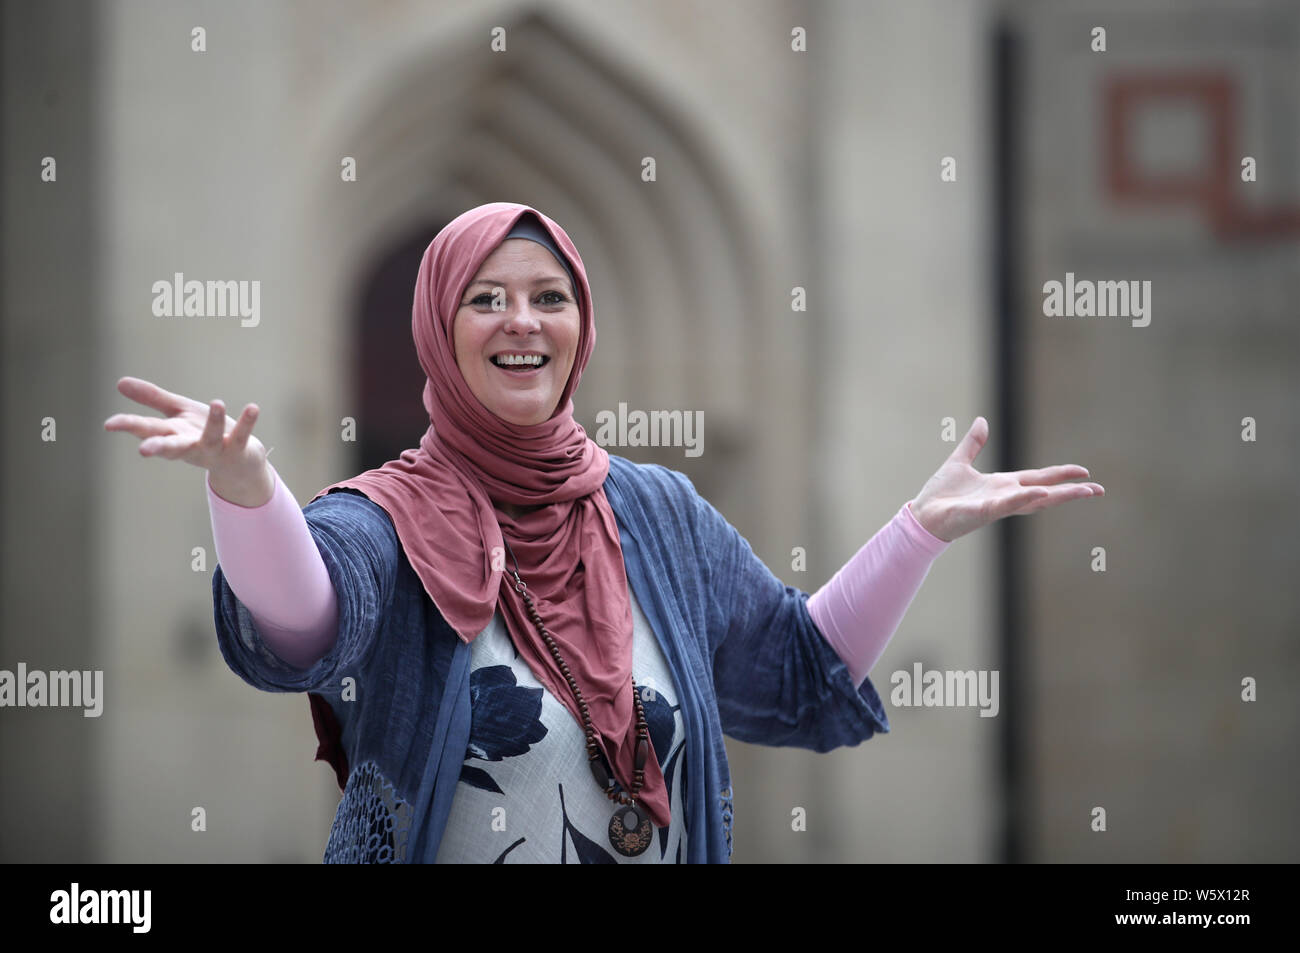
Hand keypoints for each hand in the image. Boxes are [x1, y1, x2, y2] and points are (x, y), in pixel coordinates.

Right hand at [104, 376, 270, 499]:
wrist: (239, 464)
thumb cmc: (202, 434)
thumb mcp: (177, 413)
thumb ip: (151, 399)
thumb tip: (119, 382)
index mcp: (172, 435)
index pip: (146, 430)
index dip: (128, 426)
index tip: (109, 424)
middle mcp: (190, 446)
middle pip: (171, 446)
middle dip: (158, 448)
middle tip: (143, 451)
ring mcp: (215, 450)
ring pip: (211, 439)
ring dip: (214, 422)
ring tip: (217, 402)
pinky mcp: (238, 450)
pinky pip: (242, 436)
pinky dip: (247, 422)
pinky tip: (253, 408)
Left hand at [909, 416, 1102, 542]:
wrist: (922, 515)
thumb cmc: (939, 495)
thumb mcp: (959, 461)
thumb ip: (973, 443)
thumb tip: (982, 421)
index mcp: (1002, 485)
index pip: (1039, 479)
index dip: (1061, 475)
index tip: (1084, 473)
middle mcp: (1005, 496)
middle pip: (1046, 492)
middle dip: (1072, 491)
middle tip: (1099, 490)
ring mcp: (997, 505)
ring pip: (1034, 501)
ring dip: (1059, 496)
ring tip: (1084, 491)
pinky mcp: (984, 511)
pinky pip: (1008, 505)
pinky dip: (1024, 499)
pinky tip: (1041, 494)